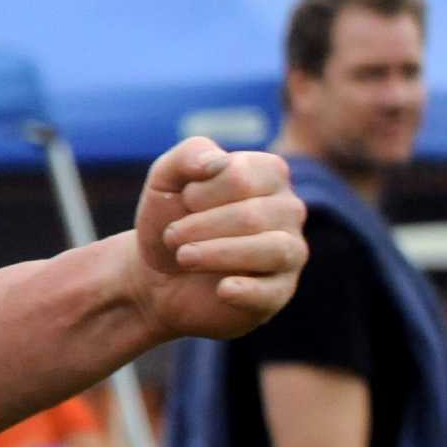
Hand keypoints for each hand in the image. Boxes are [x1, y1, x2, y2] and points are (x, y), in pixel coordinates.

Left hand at [133, 138, 305, 340]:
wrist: (157, 271)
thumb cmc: (170, 217)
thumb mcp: (166, 179)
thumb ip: (189, 154)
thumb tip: (217, 162)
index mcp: (269, 174)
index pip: (241, 175)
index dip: (201, 191)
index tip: (184, 201)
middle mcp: (289, 210)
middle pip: (253, 215)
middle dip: (201, 226)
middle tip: (172, 235)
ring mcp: (289, 252)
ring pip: (272, 249)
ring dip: (218, 253)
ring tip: (183, 256)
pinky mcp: (278, 291)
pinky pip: (273, 291)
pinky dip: (246, 290)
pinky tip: (222, 289)